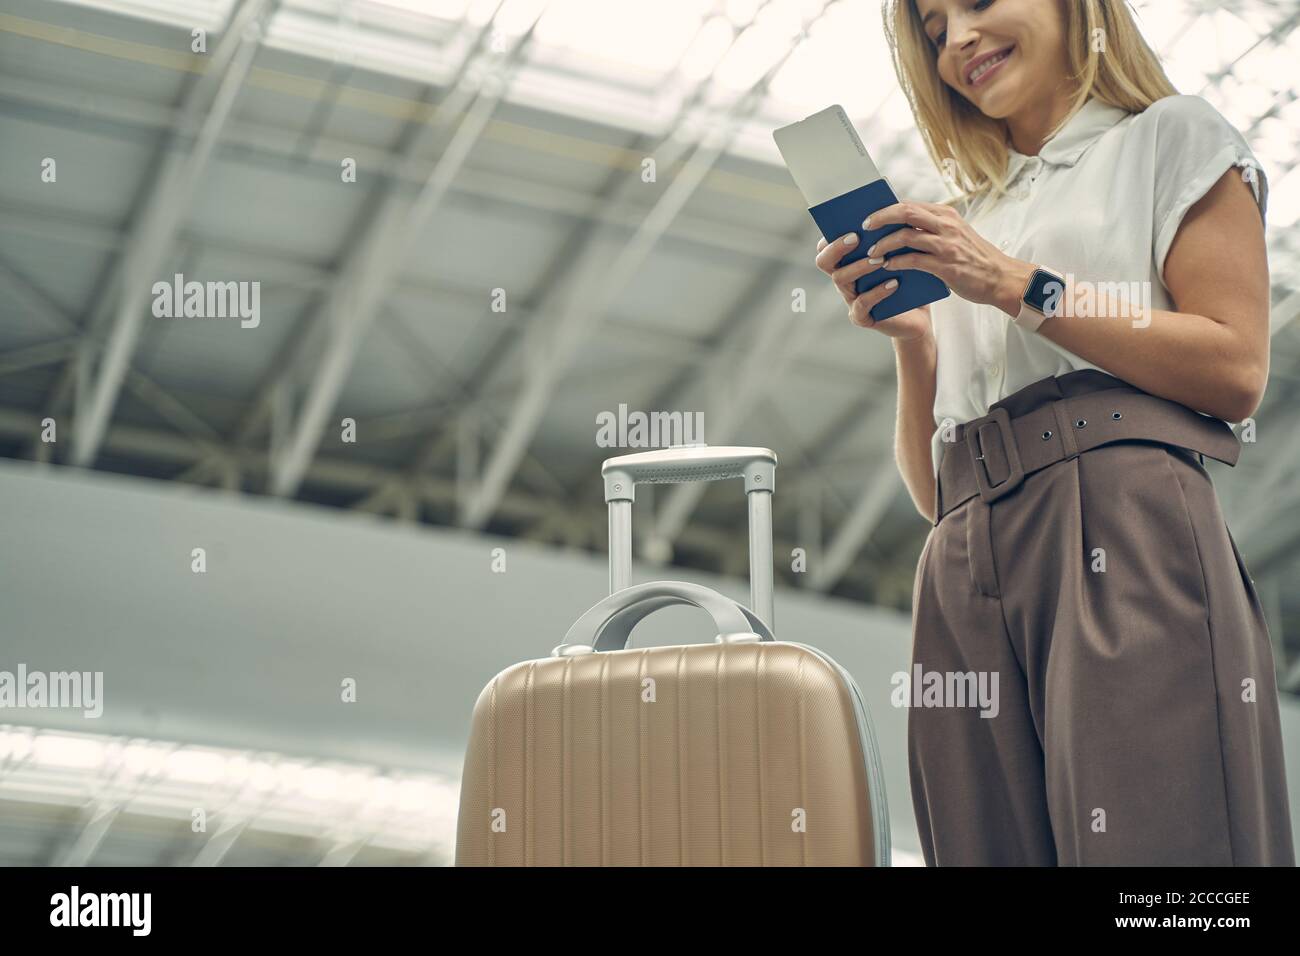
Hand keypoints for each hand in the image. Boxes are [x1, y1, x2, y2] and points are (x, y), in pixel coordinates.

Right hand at [815, 233, 932, 340]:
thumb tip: (890, 209)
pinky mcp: (861, 317)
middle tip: (856, 238)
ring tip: (881, 260)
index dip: (832, 235)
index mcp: (848, 262)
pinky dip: (877, 292)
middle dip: (836, 248)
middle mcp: (844, 279)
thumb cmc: (908, 280)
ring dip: (859, 266)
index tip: (850, 224)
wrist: (919, 315)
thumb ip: (889, 237)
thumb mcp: (899, 255)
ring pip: (841, 279)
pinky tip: (894, 283)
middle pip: (824, 261)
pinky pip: (861, 304)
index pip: (825, 246)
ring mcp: (849, 299)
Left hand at [861, 201, 1035, 316]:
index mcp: (947, 215)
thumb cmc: (975, 258)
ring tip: (872, 253)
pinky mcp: (946, 266)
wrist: (1000, 278)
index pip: (911, 204)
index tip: (870, 217)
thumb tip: (902, 228)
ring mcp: (946, 245)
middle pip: (905, 212)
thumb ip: (933, 229)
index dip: (887, 209)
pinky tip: (887, 267)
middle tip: (865, 227)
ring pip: (906, 235)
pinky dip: (896, 262)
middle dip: (880, 218)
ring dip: (884, 244)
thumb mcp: (956, 235)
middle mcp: (946, 225)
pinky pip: (913, 260)